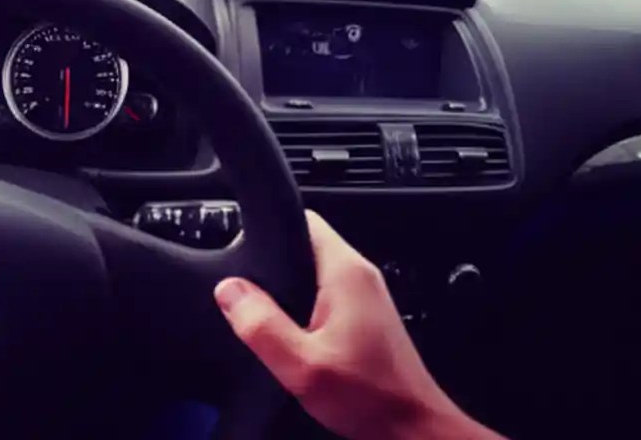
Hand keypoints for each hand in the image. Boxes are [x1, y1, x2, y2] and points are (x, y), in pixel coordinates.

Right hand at [214, 212, 501, 439]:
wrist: (412, 430)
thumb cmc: (371, 399)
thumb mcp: (302, 365)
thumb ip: (261, 325)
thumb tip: (228, 291)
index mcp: (345, 273)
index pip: (304, 220)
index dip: (268, 229)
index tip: (241, 249)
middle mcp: (359, 276)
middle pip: (304, 245)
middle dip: (271, 264)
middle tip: (248, 296)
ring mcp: (365, 296)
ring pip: (311, 272)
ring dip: (286, 289)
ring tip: (266, 318)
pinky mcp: (364, 317)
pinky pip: (323, 295)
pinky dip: (301, 307)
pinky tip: (290, 336)